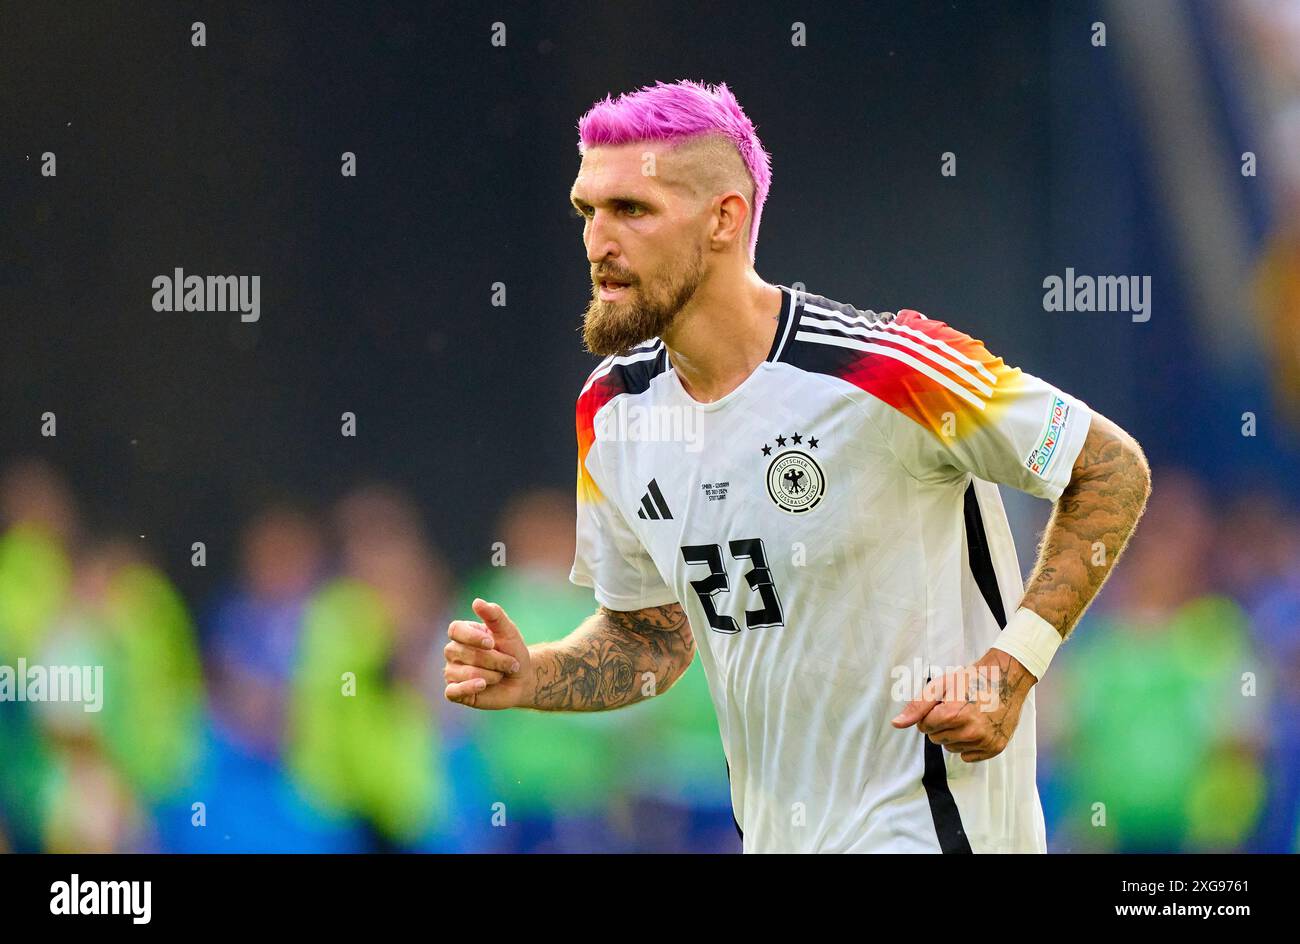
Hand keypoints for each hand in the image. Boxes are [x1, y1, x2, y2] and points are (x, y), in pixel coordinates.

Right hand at [444, 598, 532, 708]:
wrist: (522, 679)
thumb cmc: (513, 651)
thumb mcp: (508, 631)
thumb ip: (494, 615)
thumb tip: (476, 602)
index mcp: (462, 633)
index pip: (455, 630)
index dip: (472, 637)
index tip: (491, 643)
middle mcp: (453, 652)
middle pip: (464, 653)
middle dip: (493, 660)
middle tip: (511, 664)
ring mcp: (452, 672)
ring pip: (465, 673)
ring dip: (491, 675)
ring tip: (501, 675)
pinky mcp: (455, 692)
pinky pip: (453, 691)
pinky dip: (468, 688)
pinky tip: (482, 685)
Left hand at [890, 648, 1035, 761]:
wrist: (1006, 679)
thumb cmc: (971, 679)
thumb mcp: (941, 685)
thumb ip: (917, 706)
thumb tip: (897, 724)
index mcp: (953, 715)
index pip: (924, 727)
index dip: (930, 714)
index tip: (942, 704)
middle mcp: (970, 731)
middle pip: (936, 740)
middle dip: (940, 725)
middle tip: (956, 709)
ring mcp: (984, 741)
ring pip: (951, 748)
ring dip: (954, 735)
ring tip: (967, 717)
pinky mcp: (995, 748)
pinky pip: (967, 756)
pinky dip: (968, 744)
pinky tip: (977, 727)